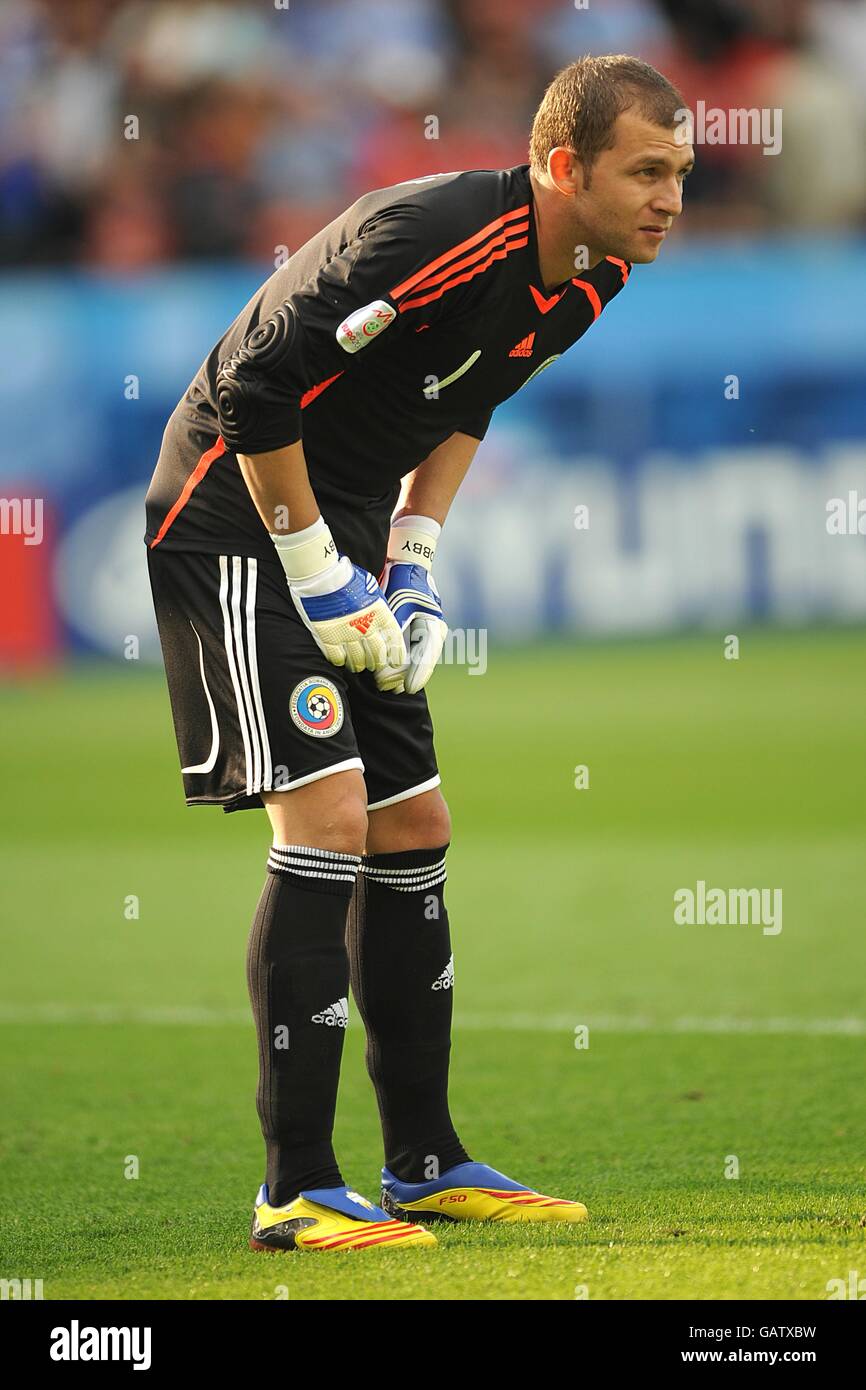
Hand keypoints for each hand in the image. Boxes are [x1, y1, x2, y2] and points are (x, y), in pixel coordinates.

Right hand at [272, 518, 407, 691]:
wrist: (324, 574)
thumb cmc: (347, 578)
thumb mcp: (372, 591)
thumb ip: (379, 610)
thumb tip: (384, 625)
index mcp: (380, 614)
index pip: (394, 641)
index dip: (396, 655)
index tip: (396, 661)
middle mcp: (366, 627)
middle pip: (376, 655)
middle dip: (377, 663)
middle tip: (375, 664)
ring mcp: (347, 634)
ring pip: (358, 660)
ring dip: (360, 665)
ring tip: (359, 666)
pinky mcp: (328, 637)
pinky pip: (337, 658)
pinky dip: (341, 661)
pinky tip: (342, 660)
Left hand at [381, 515, 446, 693]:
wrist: (408, 565)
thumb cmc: (403, 584)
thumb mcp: (397, 608)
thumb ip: (394, 633)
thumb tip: (387, 660)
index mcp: (433, 627)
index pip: (427, 657)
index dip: (417, 675)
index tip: (408, 688)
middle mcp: (433, 633)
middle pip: (421, 663)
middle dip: (404, 676)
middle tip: (387, 687)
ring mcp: (427, 634)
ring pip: (415, 660)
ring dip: (400, 672)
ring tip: (385, 685)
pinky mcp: (417, 633)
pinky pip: (410, 654)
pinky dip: (399, 663)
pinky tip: (386, 673)